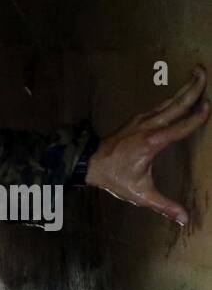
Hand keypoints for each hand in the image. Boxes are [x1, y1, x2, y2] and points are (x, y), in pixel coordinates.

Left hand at [86, 65, 208, 225]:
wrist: (89, 164)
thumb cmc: (115, 179)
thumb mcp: (140, 194)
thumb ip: (164, 206)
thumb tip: (184, 219)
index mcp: (152, 143)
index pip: (181, 127)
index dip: (197, 117)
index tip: (210, 106)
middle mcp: (148, 127)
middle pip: (175, 104)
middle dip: (192, 87)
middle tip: (204, 70)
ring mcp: (141, 121)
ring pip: (168, 101)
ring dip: (184, 88)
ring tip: (198, 73)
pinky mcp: (136, 120)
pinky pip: (159, 106)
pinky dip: (173, 97)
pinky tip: (180, 93)